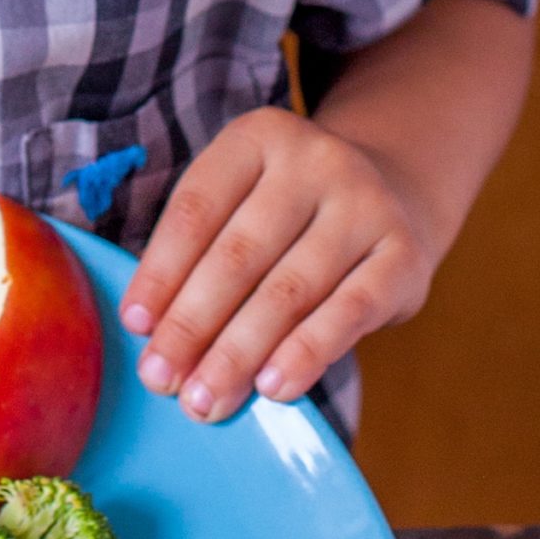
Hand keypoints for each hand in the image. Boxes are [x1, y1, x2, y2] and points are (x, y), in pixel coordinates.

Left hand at [118, 108, 436, 421]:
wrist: (395, 193)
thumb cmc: (288, 214)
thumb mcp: (242, 202)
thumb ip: (198, 253)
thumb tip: (151, 334)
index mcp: (257, 138)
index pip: (196, 210)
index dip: (160, 273)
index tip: (135, 327)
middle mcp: (315, 160)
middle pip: (238, 254)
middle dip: (192, 325)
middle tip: (160, 379)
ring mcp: (366, 204)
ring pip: (289, 290)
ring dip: (239, 353)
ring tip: (205, 400)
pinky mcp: (404, 254)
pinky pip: (349, 313)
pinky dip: (305, 354)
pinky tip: (272, 389)